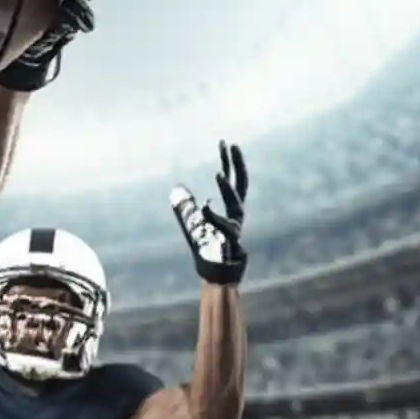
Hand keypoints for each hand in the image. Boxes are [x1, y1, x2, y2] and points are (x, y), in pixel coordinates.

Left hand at [169, 141, 248, 284]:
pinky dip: (214, 216)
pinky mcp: (231, 243)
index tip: (224, 142)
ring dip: (227, 189)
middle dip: (237, 165)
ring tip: (217, 173)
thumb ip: (186, 207)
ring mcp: (236, 229)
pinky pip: (224, 227)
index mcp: (230, 209)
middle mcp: (237, 216)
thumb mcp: (192, 224)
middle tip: (232, 145)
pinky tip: (205, 206)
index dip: (230, 162)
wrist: (215, 276)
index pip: (232, 180)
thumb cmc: (206, 250)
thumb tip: (178, 187)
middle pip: (241, 185)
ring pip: (236, 204)